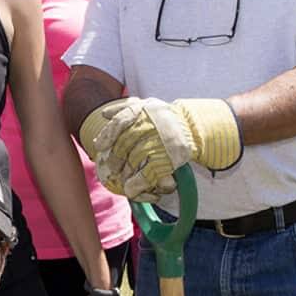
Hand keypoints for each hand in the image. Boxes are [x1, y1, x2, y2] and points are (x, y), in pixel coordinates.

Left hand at [78, 98, 241, 200]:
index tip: (99, 146)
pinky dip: (137, 182)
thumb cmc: (166, 118)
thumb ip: (125, 108)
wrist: (196, 127)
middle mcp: (153, 122)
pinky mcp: (170, 156)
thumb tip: (102, 115)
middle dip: (115, 158)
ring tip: (121, 180)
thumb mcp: (148, 105)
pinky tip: (131, 189)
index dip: (108, 134)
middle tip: (111, 168)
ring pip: (135, 158)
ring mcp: (162, 139)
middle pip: (126, 142)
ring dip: (125, 172)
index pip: (121, 120)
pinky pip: (149, 171)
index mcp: (146, 109)